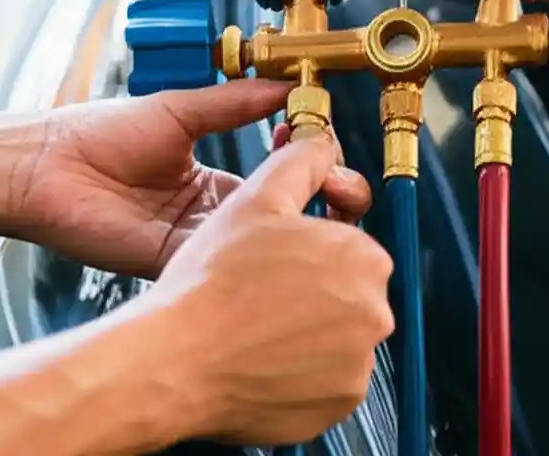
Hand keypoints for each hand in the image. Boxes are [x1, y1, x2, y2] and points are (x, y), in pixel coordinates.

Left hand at [7, 80, 371, 277]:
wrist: (44, 163)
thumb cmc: (97, 133)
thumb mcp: (181, 110)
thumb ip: (235, 103)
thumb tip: (285, 86)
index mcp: (211, 182)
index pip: (278, 179)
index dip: (307, 163)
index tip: (323, 139)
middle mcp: (210, 216)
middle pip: (281, 218)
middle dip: (320, 200)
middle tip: (341, 181)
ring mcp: (195, 244)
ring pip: (262, 243)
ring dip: (298, 225)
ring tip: (326, 199)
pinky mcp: (174, 264)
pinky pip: (226, 259)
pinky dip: (258, 244)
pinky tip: (280, 221)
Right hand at [113, 137, 393, 448]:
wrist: (174, 362)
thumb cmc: (212, 281)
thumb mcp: (257, 198)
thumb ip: (301, 161)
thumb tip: (324, 144)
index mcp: (364, 257)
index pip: (348, 245)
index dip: (306, 248)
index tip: (274, 259)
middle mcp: (375, 312)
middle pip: (346, 293)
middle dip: (309, 290)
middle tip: (258, 293)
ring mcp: (358, 364)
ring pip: (336, 337)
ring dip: (304, 331)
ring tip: (254, 326)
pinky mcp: (338, 404)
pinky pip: (326, 380)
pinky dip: (299, 372)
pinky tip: (260, 358)